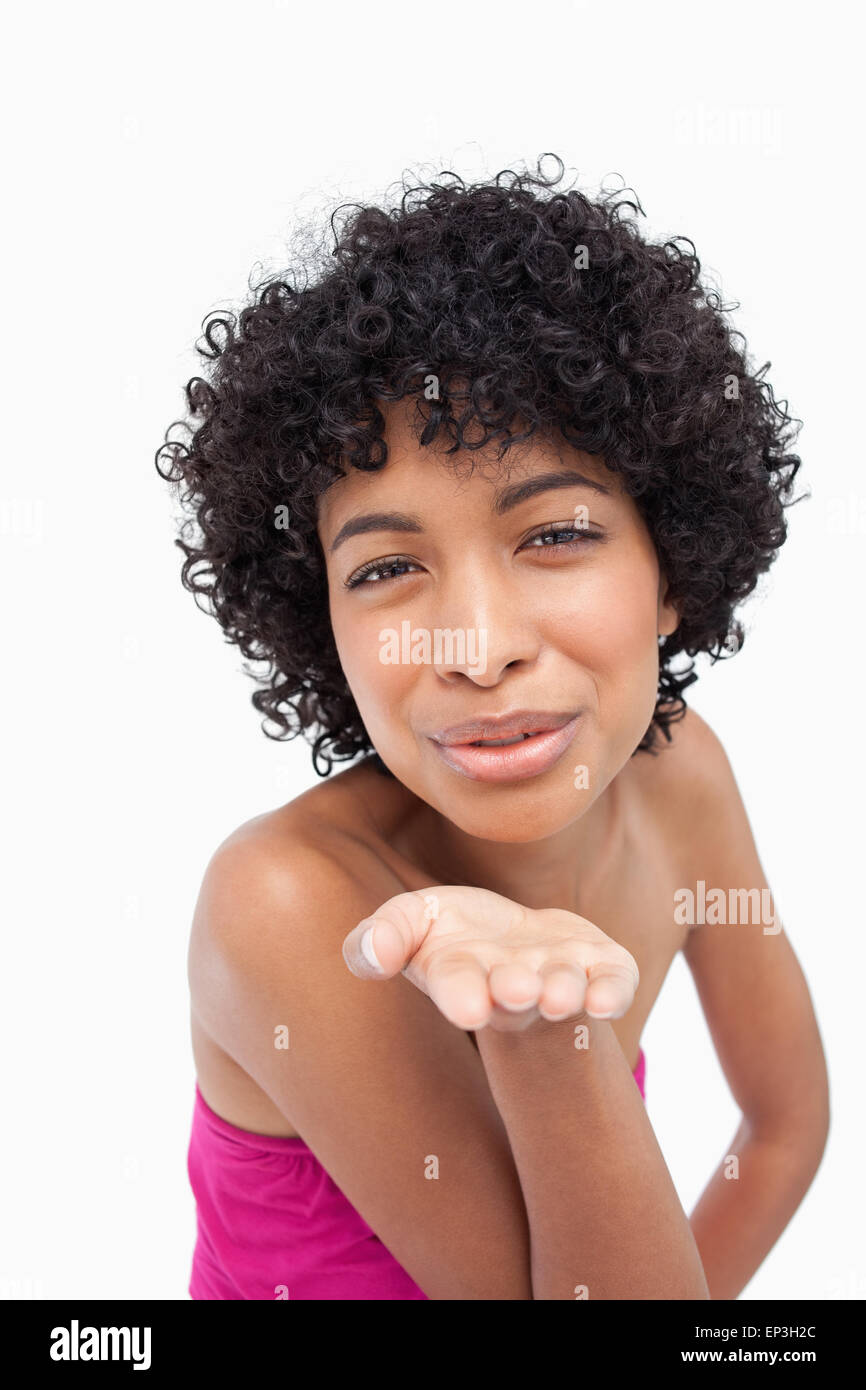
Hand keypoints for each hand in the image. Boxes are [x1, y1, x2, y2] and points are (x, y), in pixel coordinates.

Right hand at [342, 885, 638, 1031]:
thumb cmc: (455, 933)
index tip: (469, 1007)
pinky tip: (607, 997)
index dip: (462, 995)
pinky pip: (614, 982)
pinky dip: (613, 990)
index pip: (458, 986)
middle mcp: (513, 986)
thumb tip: (373, 957)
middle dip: (517, 991)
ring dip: (564, 992)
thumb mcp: (409, 920)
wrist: (516, 940)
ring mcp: (559, 977)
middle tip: (518, 988)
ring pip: (565, 991)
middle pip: (515, 995)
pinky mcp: (601, 966)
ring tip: (560, 993)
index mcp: (462, 976)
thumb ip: (381, 936)